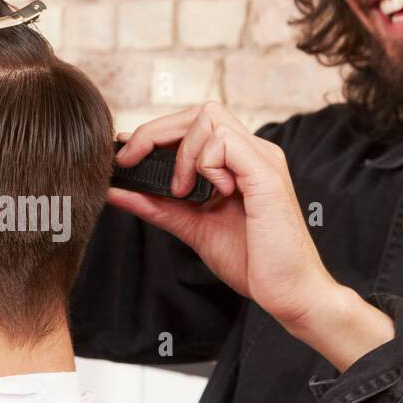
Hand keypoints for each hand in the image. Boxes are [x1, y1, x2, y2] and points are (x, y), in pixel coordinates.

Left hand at [112, 102, 336, 325]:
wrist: (288, 292)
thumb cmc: (251, 261)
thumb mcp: (193, 227)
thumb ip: (156, 206)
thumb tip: (115, 190)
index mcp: (239, 162)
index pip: (194, 124)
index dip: (156, 132)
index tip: (125, 154)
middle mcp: (253, 153)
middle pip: (199, 111)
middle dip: (155, 131)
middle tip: (131, 161)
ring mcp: (262, 159)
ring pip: (209, 118)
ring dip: (183, 153)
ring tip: (183, 192)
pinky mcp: (266, 173)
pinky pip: (224, 142)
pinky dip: (205, 165)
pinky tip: (214, 195)